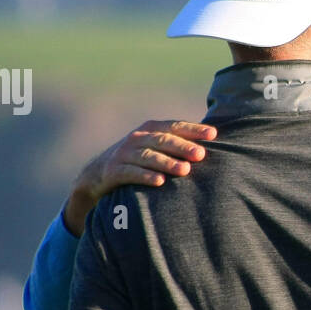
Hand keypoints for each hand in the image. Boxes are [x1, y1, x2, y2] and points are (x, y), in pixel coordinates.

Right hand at [63, 120, 216, 235]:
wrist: (97, 174)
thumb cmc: (137, 160)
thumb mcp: (154, 147)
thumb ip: (176, 144)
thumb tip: (210, 146)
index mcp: (151, 129)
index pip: (175, 126)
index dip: (193, 129)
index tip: (213, 134)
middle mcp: (138, 138)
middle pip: (164, 140)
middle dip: (183, 147)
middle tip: (201, 155)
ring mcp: (125, 154)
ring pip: (149, 156)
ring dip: (168, 163)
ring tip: (185, 170)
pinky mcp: (114, 171)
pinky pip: (132, 173)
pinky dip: (146, 177)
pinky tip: (160, 182)